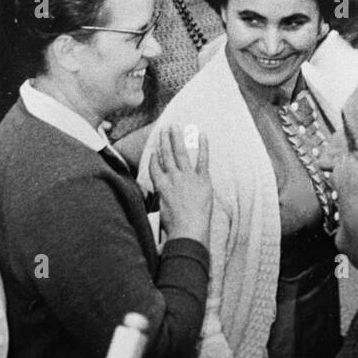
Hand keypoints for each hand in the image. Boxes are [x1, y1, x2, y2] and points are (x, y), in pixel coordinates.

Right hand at [150, 124, 212, 244]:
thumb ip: (162, 201)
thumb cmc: (174, 226)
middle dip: (165, 140)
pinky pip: (203, 159)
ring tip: (175, 127)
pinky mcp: (202, 179)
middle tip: (164, 128)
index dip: (154, 157)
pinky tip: (202, 134)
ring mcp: (187, 177)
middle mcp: (172, 178)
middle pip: (166, 155)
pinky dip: (203, 146)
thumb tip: (163, 200)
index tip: (155, 148)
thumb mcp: (162, 212)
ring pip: (180, 153)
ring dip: (177, 138)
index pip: (155, 167)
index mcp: (161, 186)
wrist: (188, 230)